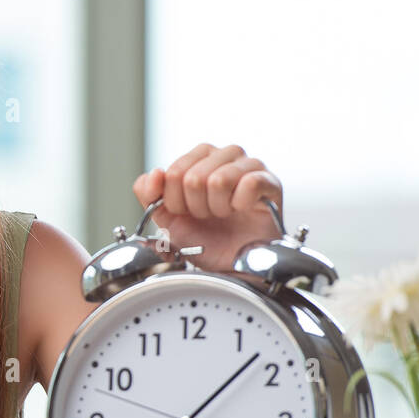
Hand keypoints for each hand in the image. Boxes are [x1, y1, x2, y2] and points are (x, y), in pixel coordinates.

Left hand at [132, 143, 283, 273]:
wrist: (232, 263)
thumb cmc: (205, 238)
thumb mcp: (166, 218)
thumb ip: (148, 194)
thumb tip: (155, 174)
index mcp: (199, 157)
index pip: (172, 172)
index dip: (175, 201)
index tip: (186, 213)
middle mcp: (225, 154)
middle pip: (193, 177)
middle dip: (195, 207)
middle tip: (207, 216)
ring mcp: (250, 164)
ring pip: (219, 180)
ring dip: (217, 207)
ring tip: (225, 214)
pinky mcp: (270, 180)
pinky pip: (248, 185)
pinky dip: (240, 205)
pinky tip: (244, 210)